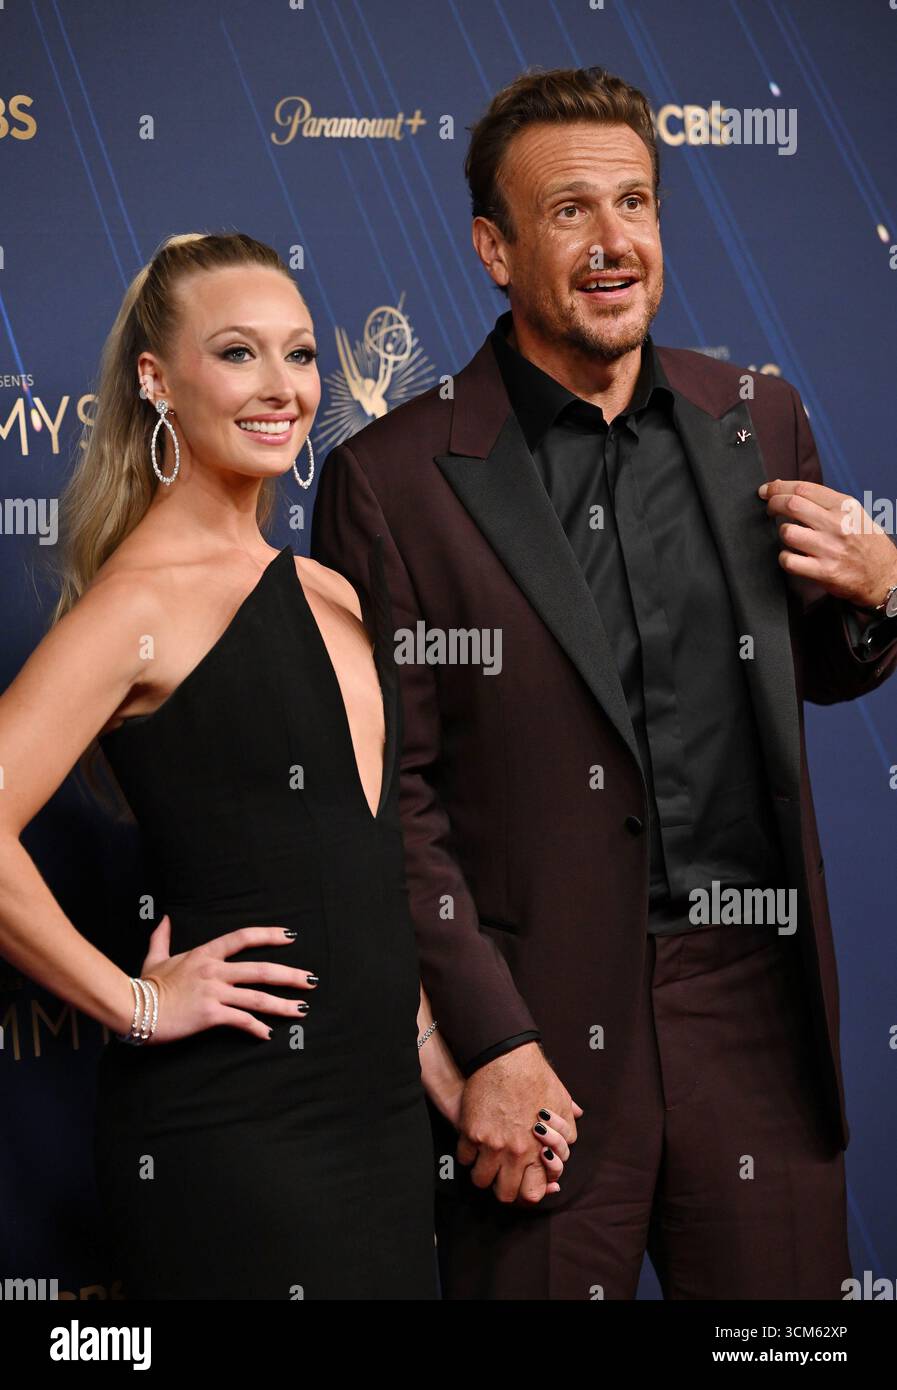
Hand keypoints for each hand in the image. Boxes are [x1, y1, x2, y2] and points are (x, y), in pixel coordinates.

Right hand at [137, 914, 316, 1043]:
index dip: (269, 935)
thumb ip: (162, 938)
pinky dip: (256, 1028)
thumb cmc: (144, 985)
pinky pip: (241, 1020)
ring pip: (257, 997)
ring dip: (282, 1005)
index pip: (243, 938)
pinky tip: (267, 1034)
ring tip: (301, 1010)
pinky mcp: (210, 1014)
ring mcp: (213, 992)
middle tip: (311, 981)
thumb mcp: (155, 958)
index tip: (291, 936)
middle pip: (261, 970)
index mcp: (205, 954)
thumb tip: (163, 918)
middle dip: (290, 976)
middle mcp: (213, 970)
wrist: (133, 1008)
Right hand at [439, 1083, 569, 1196]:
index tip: (524, 1181)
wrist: (505, 1057)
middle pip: (504, 1194)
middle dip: (504, 1187)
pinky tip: (474, 1143)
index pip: (532, 1194)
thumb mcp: (561, 1103)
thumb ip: (567, 1130)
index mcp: (537, 1151)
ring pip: (480, 1180)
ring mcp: (490, 1145)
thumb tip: (564, 1145)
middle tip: (503, 1174)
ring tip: (487, 1159)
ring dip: (483, 1173)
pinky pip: (464, 1158)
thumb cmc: (536, 1077)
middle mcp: (514, 1154)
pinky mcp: (470, 1132)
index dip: (528, 1191)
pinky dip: (468, 1154)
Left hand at [759, 479, 896, 607]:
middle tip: (769, 510)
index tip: (767, 490)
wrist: (884, 574)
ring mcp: (830, 548)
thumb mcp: (853, 513)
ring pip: (787, 532)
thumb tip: (787, 490)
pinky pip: (789, 560)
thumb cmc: (866, 543)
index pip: (802, 488)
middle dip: (772, 505)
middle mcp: (837, 524)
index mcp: (844, 506)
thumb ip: (824, 502)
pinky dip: (784, 558)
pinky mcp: (824, 571)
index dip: (778, 487)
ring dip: (782, 533)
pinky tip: (792, 556)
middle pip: (791, 505)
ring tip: (790, 536)